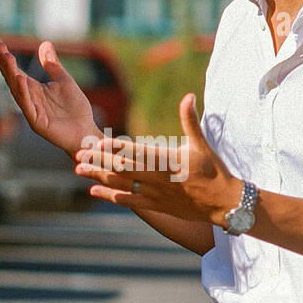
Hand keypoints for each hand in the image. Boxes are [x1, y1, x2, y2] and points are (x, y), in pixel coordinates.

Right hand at [0, 40, 100, 154]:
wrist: (85, 131)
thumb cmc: (75, 108)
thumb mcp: (64, 81)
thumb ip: (52, 65)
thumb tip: (45, 44)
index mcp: (34, 89)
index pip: (15, 71)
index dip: (5, 59)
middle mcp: (29, 99)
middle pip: (12, 78)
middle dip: (3, 63)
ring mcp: (31, 111)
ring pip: (17, 90)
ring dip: (11, 74)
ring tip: (7, 57)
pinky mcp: (37, 122)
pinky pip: (27, 106)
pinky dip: (23, 92)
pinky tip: (20, 79)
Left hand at [76, 93, 240, 224]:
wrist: (223, 203)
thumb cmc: (214, 170)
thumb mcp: (202, 143)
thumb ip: (190, 120)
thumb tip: (188, 96)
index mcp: (167, 160)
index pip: (137, 151)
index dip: (116, 146)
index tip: (98, 142)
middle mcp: (157, 178)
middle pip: (122, 167)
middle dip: (99, 160)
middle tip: (78, 154)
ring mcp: (155, 193)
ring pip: (120, 184)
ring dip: (98, 176)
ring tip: (78, 170)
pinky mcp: (156, 206)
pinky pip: (128, 200)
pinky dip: (110, 195)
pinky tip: (94, 190)